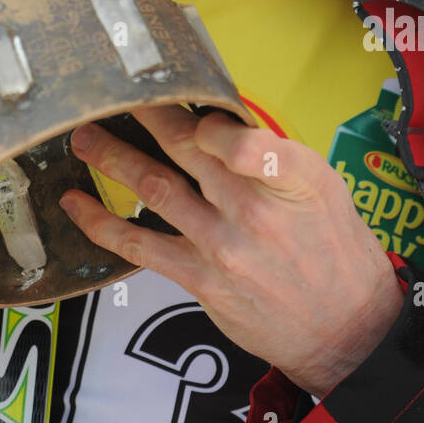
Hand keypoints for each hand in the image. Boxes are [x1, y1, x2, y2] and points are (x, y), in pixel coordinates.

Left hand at [61, 108, 404, 396]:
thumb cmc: (333, 247)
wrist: (346, 328)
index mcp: (292, 179)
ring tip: (82, 136)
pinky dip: (102, 224)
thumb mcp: (322, 185)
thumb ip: (272, 152)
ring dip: (112, 158)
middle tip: (109, 93)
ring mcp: (222, 245)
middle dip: (144, 115)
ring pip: (155, 188)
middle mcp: (254, 209)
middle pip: (186, 149)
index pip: (244, 139)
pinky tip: (77, 204)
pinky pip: (140, 246)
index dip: (209, 120)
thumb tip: (216, 119)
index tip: (186, 97)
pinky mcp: (199, 278)